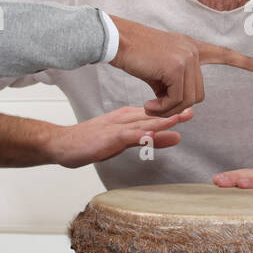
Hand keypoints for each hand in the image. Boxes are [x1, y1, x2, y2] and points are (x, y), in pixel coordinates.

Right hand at [48, 106, 192, 167]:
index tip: (191, 109)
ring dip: (160, 121)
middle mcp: (124, 119)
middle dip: (173, 114)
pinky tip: (150, 134)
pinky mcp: (106, 138)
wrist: (60, 143)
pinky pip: (125, 136)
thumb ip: (150, 139)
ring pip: (141, 124)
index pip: (155, 114)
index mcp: (128, 118)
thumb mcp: (125, 142)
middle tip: (192, 110)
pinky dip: (138, 135)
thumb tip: (177, 137)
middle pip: (152, 116)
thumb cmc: (90, 142)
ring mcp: (115, 128)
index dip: (173, 112)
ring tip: (178, 118)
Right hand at [108, 15, 252, 116]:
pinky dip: (162, 108)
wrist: (116, 40)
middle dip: (177, 105)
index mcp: (192, 48)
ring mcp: (187, 57)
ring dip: (168, 109)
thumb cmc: (133, 55)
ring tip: (150, 106)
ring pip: (188, 99)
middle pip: (198, 94)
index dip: (245, 62)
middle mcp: (193, 50)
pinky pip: (176, 99)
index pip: (223, 54)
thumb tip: (180, 104)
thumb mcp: (158, 70)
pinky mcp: (177, 66)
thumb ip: (174, 82)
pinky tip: (148, 104)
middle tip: (155, 106)